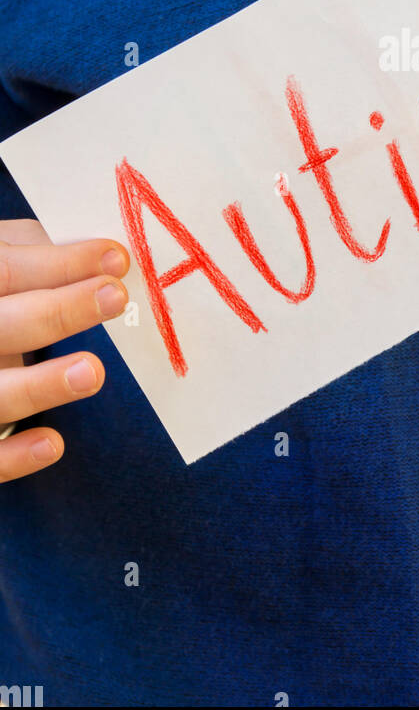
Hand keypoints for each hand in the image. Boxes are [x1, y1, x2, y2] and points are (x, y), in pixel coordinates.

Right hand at [0, 219, 128, 482]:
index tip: (117, 258)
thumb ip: (37, 253)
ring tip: (92, 372)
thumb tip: (105, 257)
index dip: (58, 264)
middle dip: (59, 311)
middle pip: (3, 325)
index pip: (5, 270)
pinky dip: (15, 455)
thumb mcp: (5, 262)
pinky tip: (53, 443)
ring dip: (41, 385)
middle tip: (116, 297)